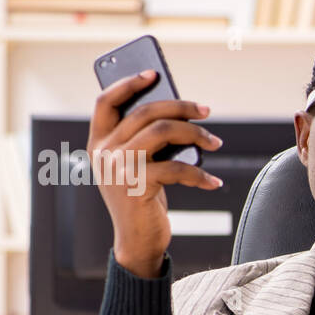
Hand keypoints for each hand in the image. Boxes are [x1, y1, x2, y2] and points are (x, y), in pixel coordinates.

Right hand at [87, 70, 223, 276]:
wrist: (136, 241)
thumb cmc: (142, 198)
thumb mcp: (136, 166)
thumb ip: (144, 140)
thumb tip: (179, 113)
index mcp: (98, 143)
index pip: (105, 101)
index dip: (128, 83)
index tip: (153, 74)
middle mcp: (104, 152)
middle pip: (145, 111)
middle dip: (181, 107)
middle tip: (206, 111)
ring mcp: (119, 168)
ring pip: (163, 132)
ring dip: (196, 134)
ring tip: (216, 142)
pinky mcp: (138, 187)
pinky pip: (177, 168)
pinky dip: (200, 174)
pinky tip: (213, 181)